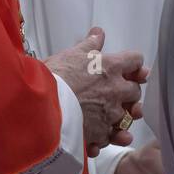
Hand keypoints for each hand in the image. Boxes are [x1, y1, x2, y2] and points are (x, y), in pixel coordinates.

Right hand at [44, 28, 147, 156]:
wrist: (38, 106)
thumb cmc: (53, 77)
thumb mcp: (71, 54)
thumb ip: (89, 44)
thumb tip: (98, 33)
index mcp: (111, 68)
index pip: (136, 61)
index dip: (134, 65)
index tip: (129, 69)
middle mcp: (115, 91)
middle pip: (135, 92)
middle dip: (129, 93)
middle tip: (117, 95)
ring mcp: (109, 115)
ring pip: (126, 119)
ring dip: (121, 120)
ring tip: (111, 121)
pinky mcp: (99, 135)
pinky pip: (108, 139)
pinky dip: (103, 140)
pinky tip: (95, 140)